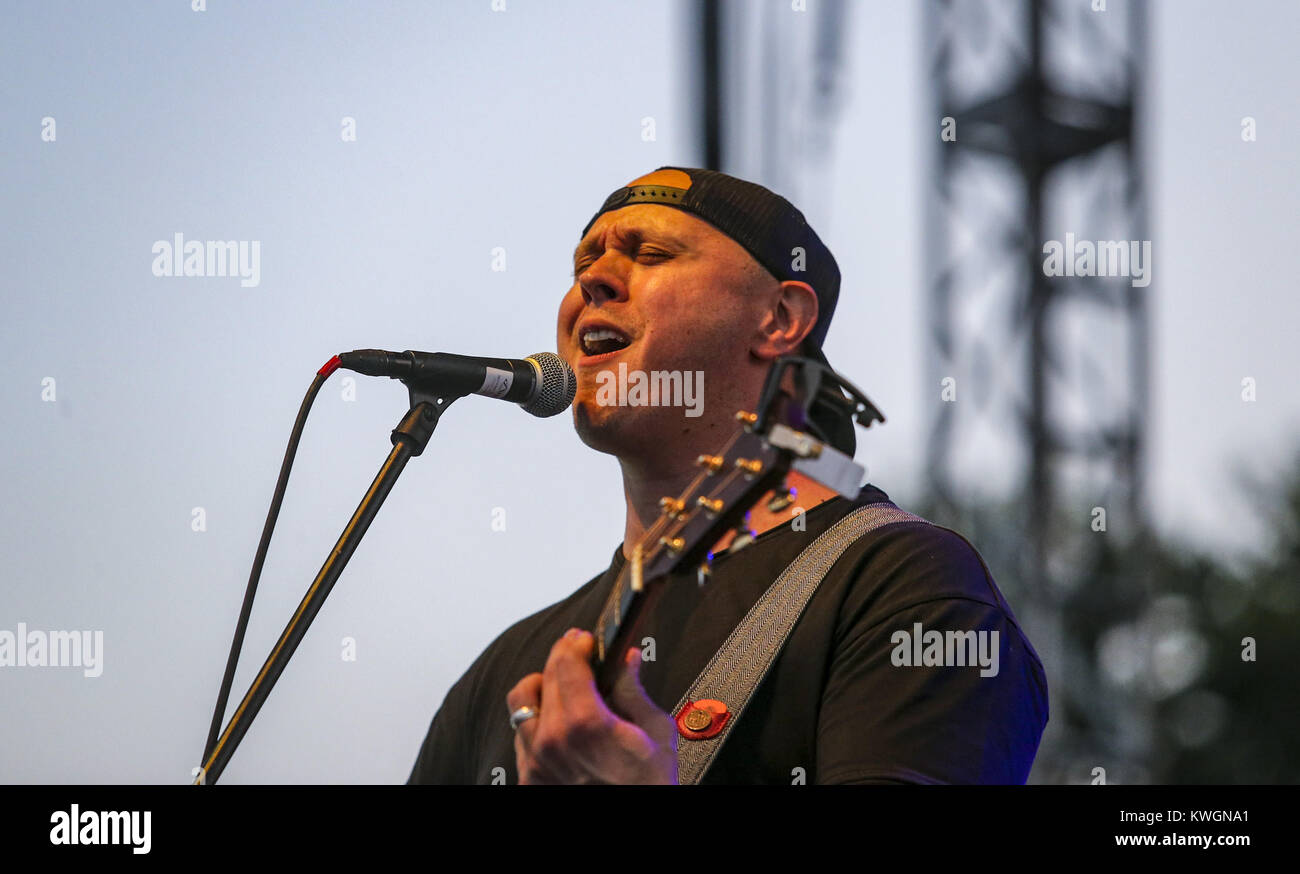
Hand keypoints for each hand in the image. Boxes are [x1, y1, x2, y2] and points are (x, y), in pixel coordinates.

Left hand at [506, 628, 677, 784]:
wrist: (633, 830)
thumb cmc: (647, 786)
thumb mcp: (655, 733)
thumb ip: (634, 690)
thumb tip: (627, 659)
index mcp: (586, 723)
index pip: (567, 662)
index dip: (577, 643)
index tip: (586, 639)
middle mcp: (553, 740)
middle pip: (546, 675)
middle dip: (563, 656)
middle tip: (579, 651)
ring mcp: (536, 761)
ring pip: (523, 700)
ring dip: (542, 684)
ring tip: (561, 684)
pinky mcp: (529, 778)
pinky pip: (520, 734)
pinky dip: (536, 719)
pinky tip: (555, 719)